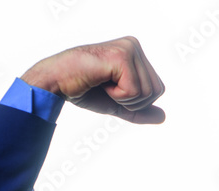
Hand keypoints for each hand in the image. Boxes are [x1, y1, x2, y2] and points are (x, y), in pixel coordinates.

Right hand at [20, 36, 164, 123]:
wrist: (56, 82)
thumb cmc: (83, 89)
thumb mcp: (117, 103)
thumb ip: (139, 109)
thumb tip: (162, 117)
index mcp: (135, 53)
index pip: (157, 89)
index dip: (136, 101)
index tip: (111, 88)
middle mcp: (134, 45)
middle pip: (156, 91)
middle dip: (132, 101)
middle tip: (106, 87)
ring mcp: (129, 48)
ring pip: (147, 92)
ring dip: (123, 98)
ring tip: (102, 83)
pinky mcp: (121, 56)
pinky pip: (134, 91)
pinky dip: (117, 95)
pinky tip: (100, 81)